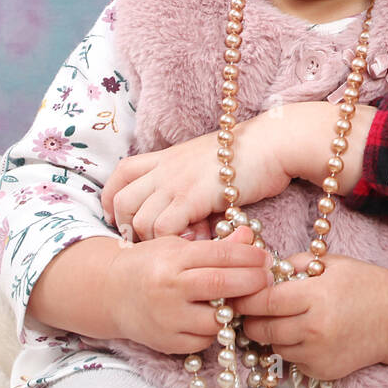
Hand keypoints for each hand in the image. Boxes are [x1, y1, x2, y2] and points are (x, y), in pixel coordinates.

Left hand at [100, 116, 294, 242]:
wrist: (274, 144)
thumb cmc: (253, 156)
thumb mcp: (212, 165)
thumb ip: (196, 185)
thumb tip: (196, 217)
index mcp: (168, 156)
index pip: (121, 173)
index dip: (113, 199)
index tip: (126, 219)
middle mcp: (166, 168)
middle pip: (121, 200)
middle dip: (128, 226)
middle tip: (153, 241)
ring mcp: (176, 181)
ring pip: (138, 219)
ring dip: (154, 239)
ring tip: (180, 243)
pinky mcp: (191, 196)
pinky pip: (163, 228)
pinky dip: (174, 242)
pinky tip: (196, 240)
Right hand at [105, 226, 271, 353]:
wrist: (111, 293)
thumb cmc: (150, 264)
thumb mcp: (178, 246)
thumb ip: (215, 245)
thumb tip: (249, 235)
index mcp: (173, 259)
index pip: (220, 255)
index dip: (249, 256)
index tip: (265, 258)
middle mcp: (168, 289)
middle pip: (222, 285)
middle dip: (253, 282)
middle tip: (267, 278)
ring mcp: (167, 319)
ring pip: (217, 320)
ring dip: (235, 310)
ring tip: (242, 298)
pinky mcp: (167, 342)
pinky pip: (204, 340)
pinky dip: (216, 330)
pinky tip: (217, 316)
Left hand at [233, 254, 387, 380]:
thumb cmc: (365, 285)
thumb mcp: (331, 263)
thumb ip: (293, 264)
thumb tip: (260, 270)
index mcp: (317, 297)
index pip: (265, 301)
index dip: (245, 298)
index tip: (236, 294)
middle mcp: (316, 329)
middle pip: (262, 329)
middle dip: (252, 318)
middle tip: (252, 308)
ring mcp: (319, 354)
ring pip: (275, 346)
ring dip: (273, 333)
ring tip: (290, 317)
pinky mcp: (323, 371)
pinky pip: (292, 360)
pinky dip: (293, 348)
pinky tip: (308, 333)